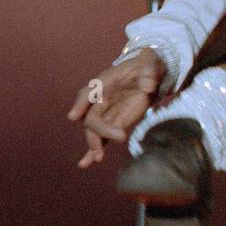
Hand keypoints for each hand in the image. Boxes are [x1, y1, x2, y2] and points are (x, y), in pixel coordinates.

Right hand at [67, 47, 164, 168]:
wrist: (150, 73)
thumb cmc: (146, 65)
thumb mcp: (150, 62)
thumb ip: (148, 72)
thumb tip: (148, 85)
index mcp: (104, 82)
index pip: (88, 93)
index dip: (81, 104)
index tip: (74, 116)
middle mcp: (100, 99)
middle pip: (91, 117)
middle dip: (98, 130)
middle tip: (118, 137)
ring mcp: (106, 113)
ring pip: (94, 131)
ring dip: (94, 145)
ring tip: (97, 158)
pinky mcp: (114, 123)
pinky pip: (102, 138)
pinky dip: (94, 150)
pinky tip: (86, 163)